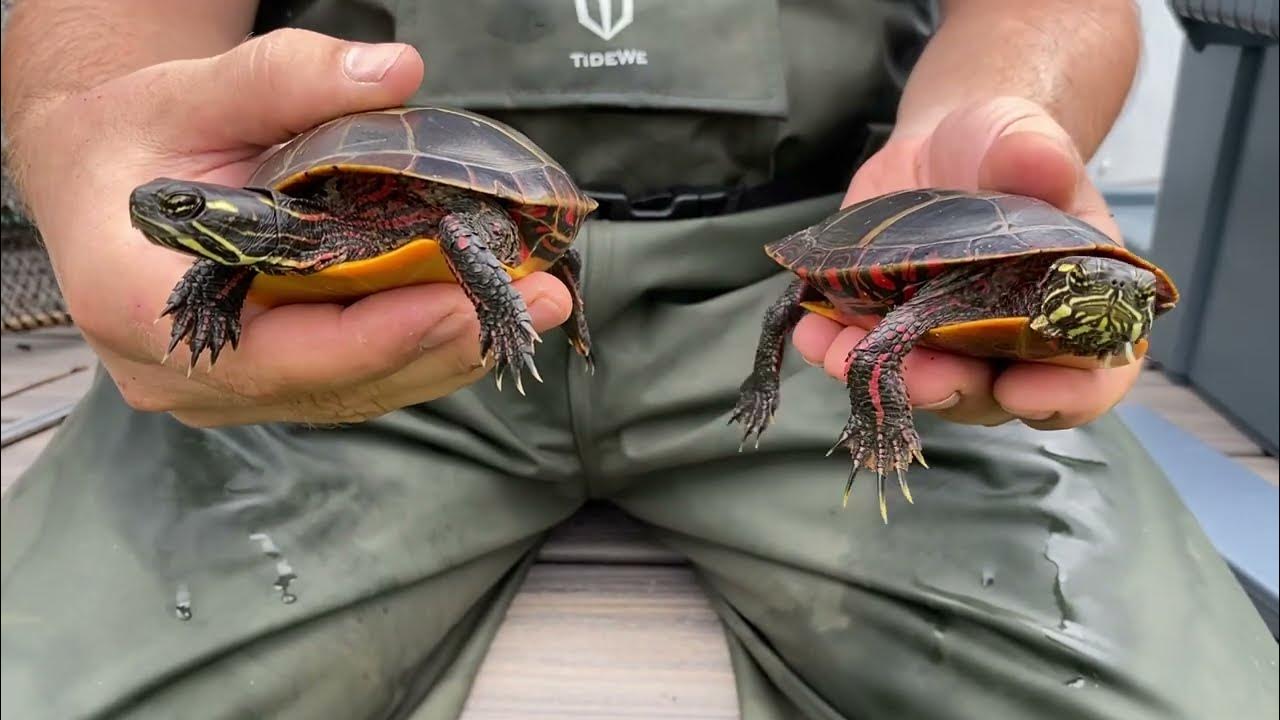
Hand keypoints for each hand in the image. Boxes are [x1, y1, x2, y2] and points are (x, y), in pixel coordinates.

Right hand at [6, 29, 572, 426]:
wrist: (104, 176)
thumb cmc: (139, 135)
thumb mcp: (197, 91)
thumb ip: (287, 79)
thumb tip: (394, 71)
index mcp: (137, 304)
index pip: (272, 352)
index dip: (374, 339)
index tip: (459, 305)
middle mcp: (182, 372)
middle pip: (333, 382)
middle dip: (444, 342)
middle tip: (536, 299)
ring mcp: (226, 388)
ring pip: (356, 390)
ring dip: (451, 351)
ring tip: (533, 302)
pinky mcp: (268, 381)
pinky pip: (356, 378)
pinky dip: (424, 347)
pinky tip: (485, 310)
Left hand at [791, 96, 1138, 429]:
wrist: (942, 146)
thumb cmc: (1003, 148)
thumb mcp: (1024, 137)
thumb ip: (1037, 153)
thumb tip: (1045, 164)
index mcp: (1072, 303)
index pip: (1091, 373)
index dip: (1066, 395)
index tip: (1025, 392)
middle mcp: (1014, 341)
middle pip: (993, 394)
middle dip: (951, 389)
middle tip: (915, 375)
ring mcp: (950, 344)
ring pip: (925, 385)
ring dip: (885, 378)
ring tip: (842, 352)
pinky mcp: (893, 330)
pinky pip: (866, 355)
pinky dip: (835, 347)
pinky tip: (811, 329)